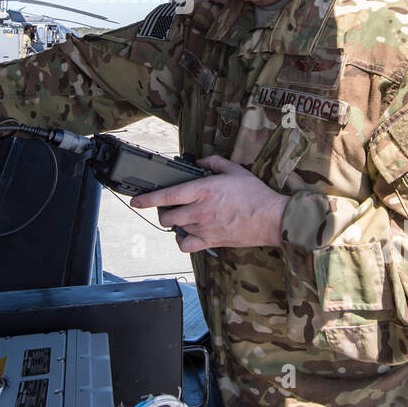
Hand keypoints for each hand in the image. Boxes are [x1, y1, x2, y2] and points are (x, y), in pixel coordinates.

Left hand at [129, 155, 289, 252]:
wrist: (271, 219)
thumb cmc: (255, 195)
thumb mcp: (234, 169)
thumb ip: (213, 162)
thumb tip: (200, 160)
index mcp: (203, 190)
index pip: (168, 195)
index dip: (148, 198)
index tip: (137, 200)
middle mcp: (199, 210)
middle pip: (167, 216)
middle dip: (164, 211)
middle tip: (170, 206)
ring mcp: (203, 228)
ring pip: (175, 230)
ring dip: (175, 224)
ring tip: (184, 218)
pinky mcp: (210, 241)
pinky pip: (186, 246)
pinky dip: (183, 241)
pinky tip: (188, 234)